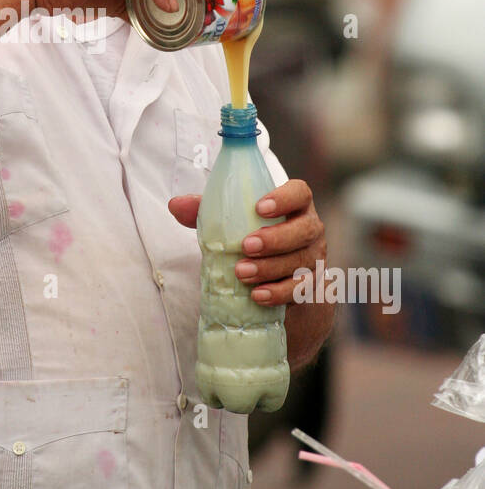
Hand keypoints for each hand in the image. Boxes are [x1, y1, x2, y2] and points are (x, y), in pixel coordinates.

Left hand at [168, 178, 326, 307]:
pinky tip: (257, 296)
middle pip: (304, 230)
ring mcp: (314, 258)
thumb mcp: (230, 223)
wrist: (277, 281)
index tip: (259, 207)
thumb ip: (205, 211)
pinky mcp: (311, 286)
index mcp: (294, 206)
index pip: (300, 192)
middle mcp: (310, 229)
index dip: (284, 198)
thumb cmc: (252, 239)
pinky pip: (301, 290)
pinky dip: (278, 293)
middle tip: (246, 246)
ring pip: (301, 262)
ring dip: (271, 268)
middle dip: (275, 239)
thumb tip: (175, 205)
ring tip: (242, 273)